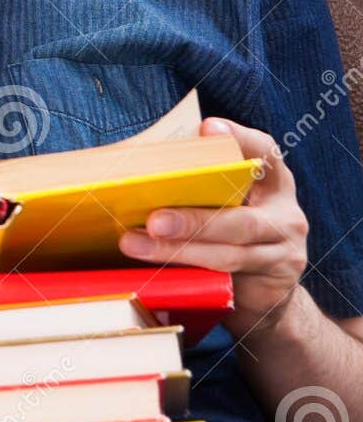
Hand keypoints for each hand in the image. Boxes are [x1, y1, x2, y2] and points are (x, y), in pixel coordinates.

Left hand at [117, 117, 307, 336]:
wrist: (260, 293)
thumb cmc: (227, 235)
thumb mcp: (222, 204)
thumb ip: (198, 185)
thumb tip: (137, 166)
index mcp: (271, 183)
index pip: (263, 152)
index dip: (239, 139)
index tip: (209, 127)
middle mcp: (285, 214)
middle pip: (238, 218)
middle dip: (192, 221)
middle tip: (153, 221)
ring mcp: (284, 252)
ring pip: (229, 253)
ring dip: (178, 251)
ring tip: (135, 244)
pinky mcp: (275, 283)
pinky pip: (227, 280)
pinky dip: (189, 274)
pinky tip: (157, 273)